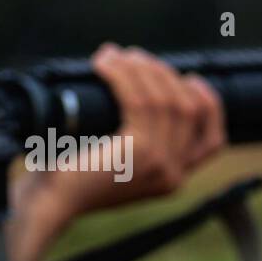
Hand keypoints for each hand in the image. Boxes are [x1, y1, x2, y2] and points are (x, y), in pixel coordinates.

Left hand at [7, 43, 226, 260]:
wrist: (48, 204)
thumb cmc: (69, 179)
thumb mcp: (116, 162)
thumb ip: (137, 142)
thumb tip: (142, 87)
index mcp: (172, 180)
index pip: (213, 141)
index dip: (209, 104)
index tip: (188, 78)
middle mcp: (173, 175)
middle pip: (188, 110)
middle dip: (163, 75)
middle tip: (133, 57)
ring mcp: (159, 164)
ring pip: (164, 100)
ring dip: (140, 69)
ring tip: (114, 56)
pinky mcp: (138, 151)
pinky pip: (138, 100)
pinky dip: (121, 75)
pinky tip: (104, 64)